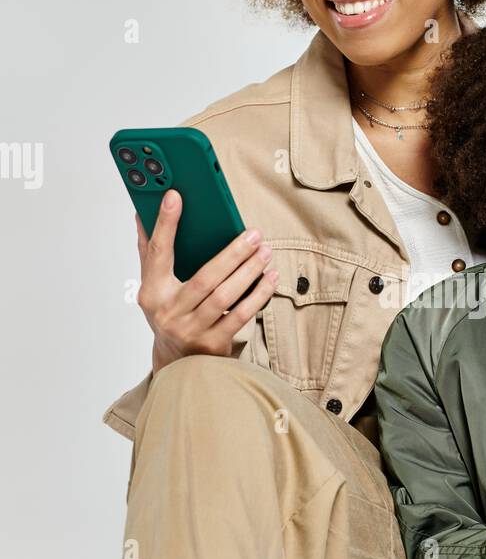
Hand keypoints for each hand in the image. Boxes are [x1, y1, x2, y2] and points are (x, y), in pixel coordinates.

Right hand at [134, 189, 278, 372]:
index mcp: (152, 292)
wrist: (178, 362)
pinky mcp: (213, 344)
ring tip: (265, 252)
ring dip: (249, 272)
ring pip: (225, 297)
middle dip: (232, 254)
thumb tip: (142, 213)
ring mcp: (191, 331)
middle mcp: (169, 313)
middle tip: (253, 234)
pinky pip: (240, 316)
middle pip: (204, 278)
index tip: (175, 196)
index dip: (165, 224)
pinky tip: (270, 279)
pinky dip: (258, 296)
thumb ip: (150, 251)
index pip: (157, 253)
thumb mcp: (154, 286)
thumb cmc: (169, 314)